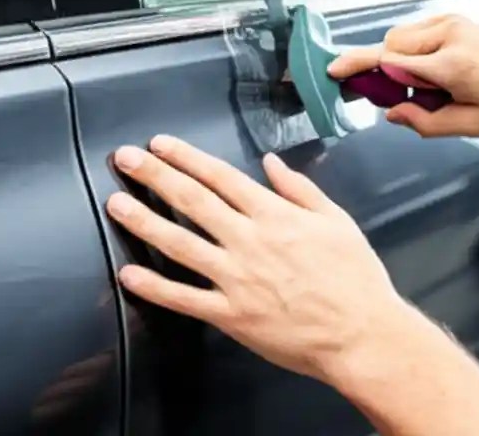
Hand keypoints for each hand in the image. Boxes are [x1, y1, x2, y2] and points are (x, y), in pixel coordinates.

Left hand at [106, 136, 422, 384]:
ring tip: (116, 203)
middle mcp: (250, 241)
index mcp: (275, 215)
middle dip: (156, 176)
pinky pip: (185, 298)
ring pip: (180, 244)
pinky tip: (128, 273)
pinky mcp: (231, 314)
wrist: (362, 334)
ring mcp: (237, 278)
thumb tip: (270, 163)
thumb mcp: (336, 221)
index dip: (187, 158)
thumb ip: (299, 189)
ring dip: (144, 221)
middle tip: (124, 158)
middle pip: (193, 201)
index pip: (221, 177)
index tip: (160, 144)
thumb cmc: (355, 277)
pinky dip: (154, 286)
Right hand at [328, 14, 478, 136]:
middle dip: (381, 71)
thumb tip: (392, 114)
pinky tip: (434, 77)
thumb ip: (426, 122)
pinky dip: (412, 54)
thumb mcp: (472, 125)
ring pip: (400, 38)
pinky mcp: (454, 21)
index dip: (356, 67)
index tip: (331, 72)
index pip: (390, 61)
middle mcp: (448, 36)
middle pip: (389, 46)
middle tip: (394, 99)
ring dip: (398, 62)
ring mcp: (451, 23)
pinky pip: (416, 35)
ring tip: (427, 90)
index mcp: (452, 64)